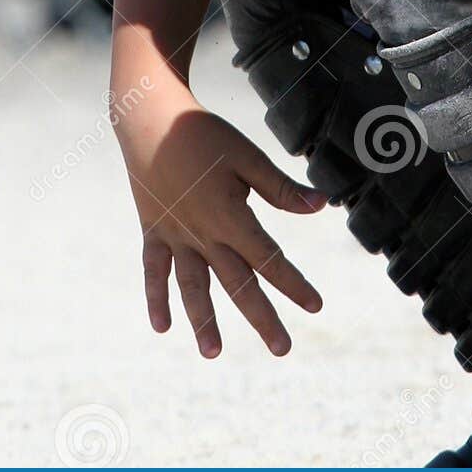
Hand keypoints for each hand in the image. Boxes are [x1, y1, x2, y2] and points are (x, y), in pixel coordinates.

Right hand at [116, 80, 326, 356]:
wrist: (150, 119)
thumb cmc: (203, 134)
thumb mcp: (248, 156)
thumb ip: (280, 188)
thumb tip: (321, 206)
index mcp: (230, 216)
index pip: (269, 259)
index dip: (294, 283)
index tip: (315, 306)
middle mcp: (203, 234)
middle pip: (237, 284)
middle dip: (262, 317)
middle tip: (283, 348)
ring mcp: (175, 236)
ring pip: (193, 286)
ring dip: (204, 321)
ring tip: (213, 353)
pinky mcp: (154, 230)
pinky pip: (154, 270)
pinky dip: (156, 297)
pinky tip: (162, 326)